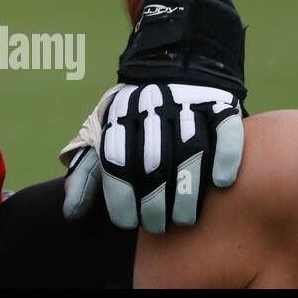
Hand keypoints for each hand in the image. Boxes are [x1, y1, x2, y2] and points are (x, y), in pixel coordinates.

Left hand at [60, 81, 243, 231]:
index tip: (127, 223)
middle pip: (153, 159)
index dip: (121, 195)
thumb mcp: (102, 140)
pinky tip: (220, 184)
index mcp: (119, 115)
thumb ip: (87, 175)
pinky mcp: (219, 104)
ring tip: (185, 220)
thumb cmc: (133, 124)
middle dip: (154, 201)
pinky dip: (225, 158)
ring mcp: (187, 103)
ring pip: (191, 150)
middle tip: (157, 227)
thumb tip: (70, 213)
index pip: (117, 158)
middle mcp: (151, 106)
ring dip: (188, 190)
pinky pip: (226, 132)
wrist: (171, 71)